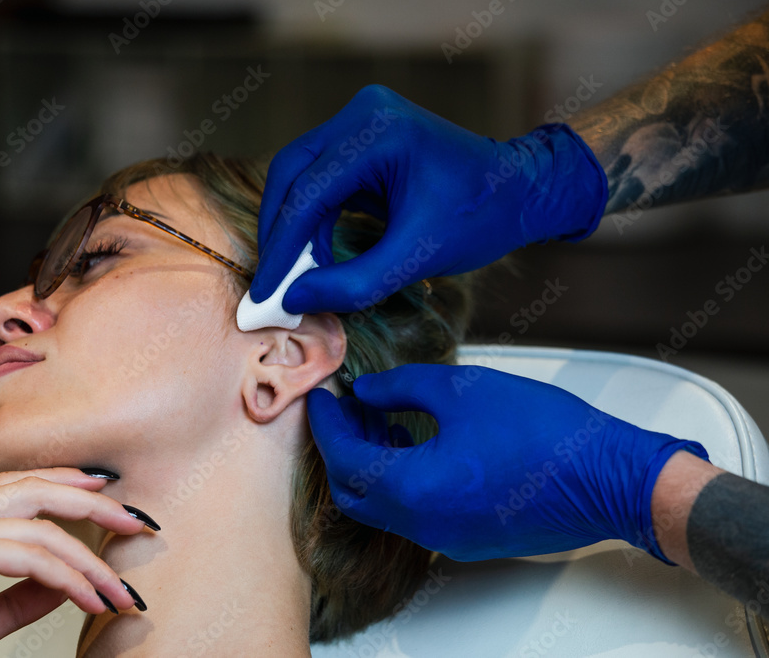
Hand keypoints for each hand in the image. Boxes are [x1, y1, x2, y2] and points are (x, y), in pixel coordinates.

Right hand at [0, 468, 152, 657]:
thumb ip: (19, 598)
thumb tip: (64, 585)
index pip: (18, 486)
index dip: (65, 481)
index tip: (105, 489)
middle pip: (35, 488)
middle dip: (92, 500)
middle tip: (134, 520)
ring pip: (41, 527)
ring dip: (90, 560)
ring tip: (118, 591)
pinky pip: (30, 558)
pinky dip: (68, 579)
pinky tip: (89, 600)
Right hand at [251, 84, 607, 313]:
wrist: (520, 190)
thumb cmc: (480, 216)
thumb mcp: (419, 257)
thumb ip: (354, 282)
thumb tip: (295, 298)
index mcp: (378, 131)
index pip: (308, 191)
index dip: (282, 246)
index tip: (267, 290)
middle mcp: (362, 114)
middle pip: (291, 173)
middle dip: (278, 233)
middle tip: (271, 283)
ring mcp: (360, 122)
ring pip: (299, 176)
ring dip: (292, 227)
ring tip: (292, 276)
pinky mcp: (361, 140)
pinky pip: (320, 179)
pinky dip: (311, 219)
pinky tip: (313, 256)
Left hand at [307, 364, 707, 560]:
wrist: (609, 478)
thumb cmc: (545, 432)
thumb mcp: (463, 389)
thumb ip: (402, 388)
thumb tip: (367, 390)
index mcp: (414, 490)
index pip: (343, 459)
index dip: (326, 424)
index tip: (321, 398)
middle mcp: (424, 526)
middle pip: (353, 493)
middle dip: (340, 449)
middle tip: (344, 411)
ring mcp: (447, 539)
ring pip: (383, 508)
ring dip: (370, 467)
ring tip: (379, 422)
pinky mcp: (469, 541)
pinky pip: (415, 517)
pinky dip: (401, 484)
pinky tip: (416, 449)